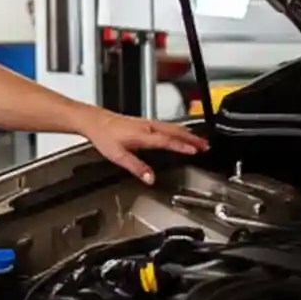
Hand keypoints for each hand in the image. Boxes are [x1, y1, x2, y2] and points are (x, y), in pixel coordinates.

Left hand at [75, 109, 209, 184]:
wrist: (94, 121)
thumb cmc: (104, 136)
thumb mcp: (117, 156)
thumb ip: (136, 167)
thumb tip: (150, 178)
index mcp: (142, 135)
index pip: (167, 140)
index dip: (182, 146)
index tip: (195, 150)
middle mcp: (146, 126)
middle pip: (174, 131)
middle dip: (192, 138)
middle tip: (206, 145)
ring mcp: (146, 123)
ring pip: (171, 127)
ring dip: (186, 133)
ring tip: (199, 140)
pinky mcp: (144, 122)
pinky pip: (166, 125)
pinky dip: (177, 130)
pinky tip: (179, 133)